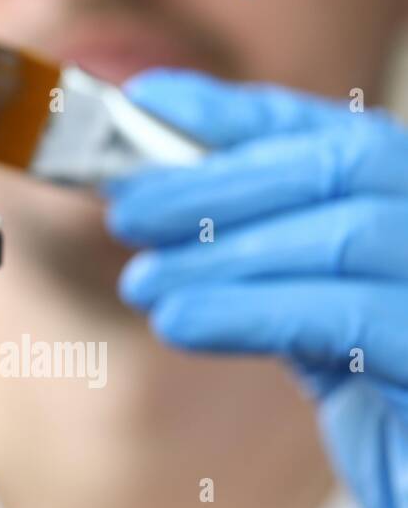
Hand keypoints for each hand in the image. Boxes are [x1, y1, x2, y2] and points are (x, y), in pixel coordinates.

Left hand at [106, 70, 407, 507]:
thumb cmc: (387, 408)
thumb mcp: (319, 314)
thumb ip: (265, 254)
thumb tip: (149, 191)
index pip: (334, 132)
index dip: (236, 113)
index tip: (146, 99)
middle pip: (337, 169)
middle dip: (213, 181)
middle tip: (126, 212)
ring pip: (342, 234)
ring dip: (219, 253)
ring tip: (143, 283)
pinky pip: (349, 316)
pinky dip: (248, 310)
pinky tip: (178, 321)